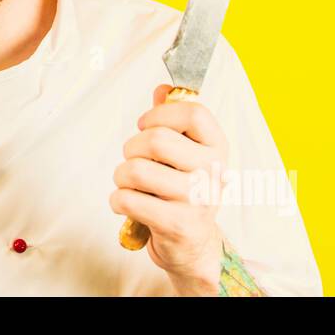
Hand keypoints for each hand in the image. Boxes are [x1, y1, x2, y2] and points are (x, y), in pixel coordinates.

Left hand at [110, 83, 227, 294]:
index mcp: (217, 147)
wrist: (192, 245)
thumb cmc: (183, 191)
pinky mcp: (177, 224)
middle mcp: (212, 172)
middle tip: (134, 160)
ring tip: (128, 184)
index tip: (145, 125)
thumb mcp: (186, 154)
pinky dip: (117, 200)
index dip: (159, 114)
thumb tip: (163, 88)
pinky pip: (127, 199)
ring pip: (136, 170)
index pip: (193, 113)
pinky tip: (126, 204)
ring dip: (120, 176)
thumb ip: (173, 120)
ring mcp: (197, 200)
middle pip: (156, 139)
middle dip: (131, 148)